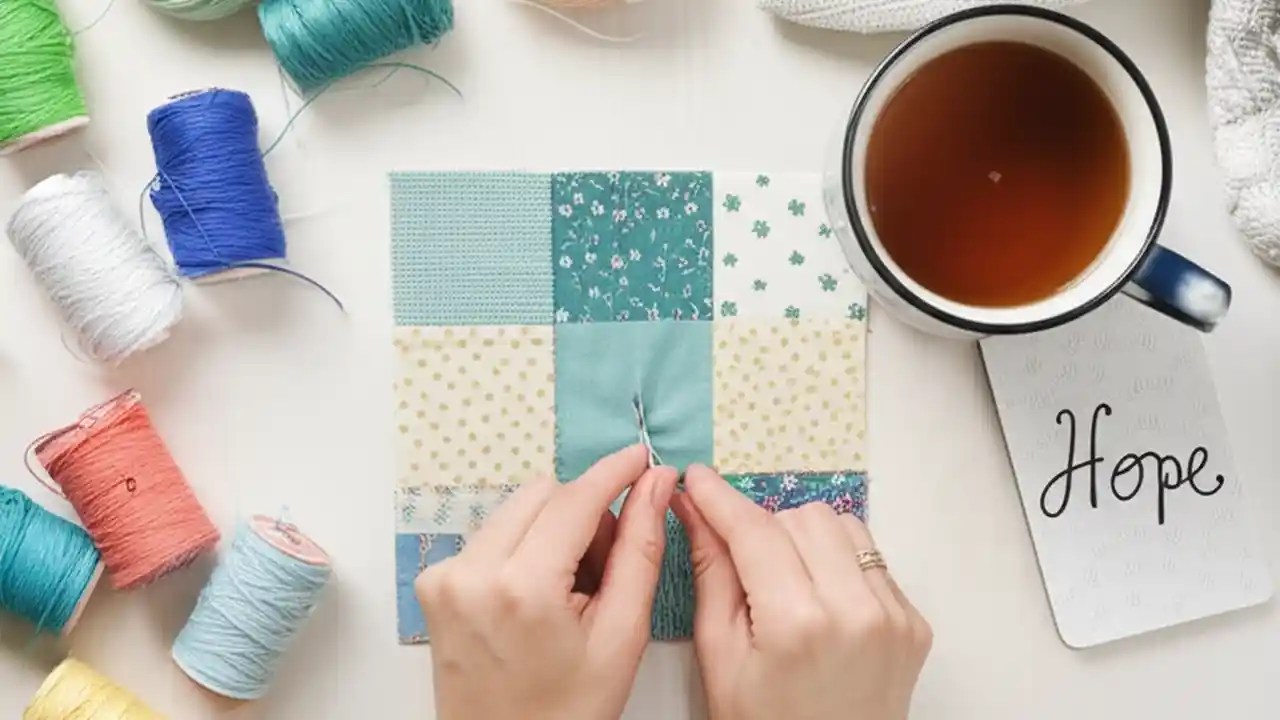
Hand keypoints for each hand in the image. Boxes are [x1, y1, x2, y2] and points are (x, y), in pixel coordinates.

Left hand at [417, 445, 677, 719]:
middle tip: (605, 567)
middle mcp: (471, 572)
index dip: (614, 473)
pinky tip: (541, 595)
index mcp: (521, 588)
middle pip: (543, 494)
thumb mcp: (622, 636)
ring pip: (516, 509)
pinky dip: (524, 548)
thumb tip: (654, 484)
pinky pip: (492, 535)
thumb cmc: (567, 711)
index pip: (574, 499)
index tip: (642, 459)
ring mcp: (445, 576)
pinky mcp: (434, 583)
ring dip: (552, 531)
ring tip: (571, 589)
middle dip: (583, 515)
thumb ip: (640, 550)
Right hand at [672, 466, 931, 719]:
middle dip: (766, 528)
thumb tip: (692, 507)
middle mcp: (856, 611)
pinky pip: (872, 559)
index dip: (720, 498)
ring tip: (787, 584)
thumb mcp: (718, 658)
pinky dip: (840, 566)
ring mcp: (894, 616)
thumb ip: (710, 573)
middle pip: (802, 517)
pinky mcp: (914, 622)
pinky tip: (820, 605)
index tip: (696, 478)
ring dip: (807, 540)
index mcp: (797, 624)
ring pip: (843, 526)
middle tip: (745, 565)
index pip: (755, 531)